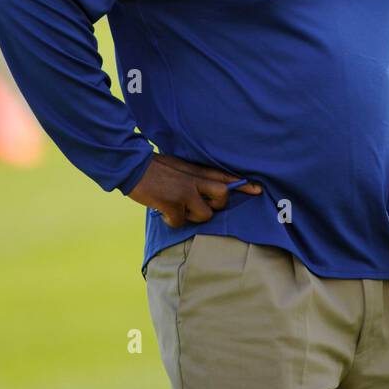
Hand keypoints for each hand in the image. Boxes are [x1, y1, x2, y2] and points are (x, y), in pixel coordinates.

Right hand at [127, 153, 261, 229]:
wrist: (132, 166)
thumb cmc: (153, 167)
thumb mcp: (178, 166)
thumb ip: (192, 176)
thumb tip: (202, 190)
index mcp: (196, 170)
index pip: (224, 176)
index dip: (242, 184)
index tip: (257, 189)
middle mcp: (195, 180)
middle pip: (223, 195)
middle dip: (218, 205)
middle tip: (202, 206)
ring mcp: (185, 192)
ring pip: (205, 215)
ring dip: (192, 217)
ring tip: (177, 209)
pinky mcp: (173, 204)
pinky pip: (180, 222)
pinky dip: (171, 221)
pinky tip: (163, 212)